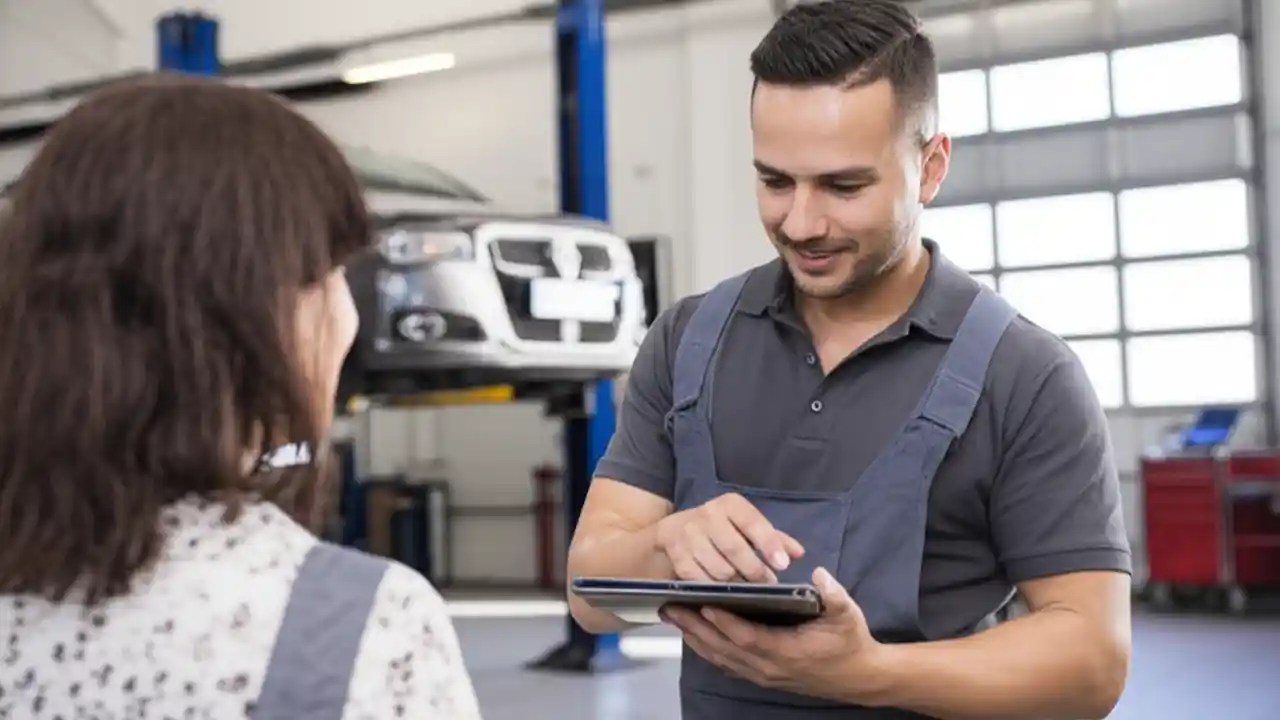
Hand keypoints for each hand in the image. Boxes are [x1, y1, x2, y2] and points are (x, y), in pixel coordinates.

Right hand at [655, 493, 804, 582]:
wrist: (673, 530)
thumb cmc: (720, 528)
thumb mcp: (745, 526)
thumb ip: (773, 538)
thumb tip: (798, 553)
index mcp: (730, 504)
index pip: (752, 522)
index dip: (768, 544)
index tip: (782, 565)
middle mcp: (708, 515)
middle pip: (735, 549)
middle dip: (755, 571)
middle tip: (768, 584)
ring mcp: (689, 535)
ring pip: (719, 568)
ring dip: (736, 583)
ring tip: (747, 588)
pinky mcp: (677, 555)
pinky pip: (701, 580)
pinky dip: (716, 589)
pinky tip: (724, 592)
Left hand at [661, 568, 889, 705]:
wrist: (859, 677)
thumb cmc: (850, 642)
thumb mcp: (848, 614)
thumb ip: (833, 594)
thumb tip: (818, 575)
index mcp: (787, 651)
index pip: (747, 637)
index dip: (723, 622)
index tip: (702, 604)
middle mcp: (769, 667)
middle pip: (724, 648)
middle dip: (694, 627)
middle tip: (670, 607)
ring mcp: (763, 675)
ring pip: (721, 658)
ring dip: (695, 638)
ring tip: (673, 617)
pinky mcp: (762, 677)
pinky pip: (727, 664)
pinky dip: (707, 650)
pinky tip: (693, 636)